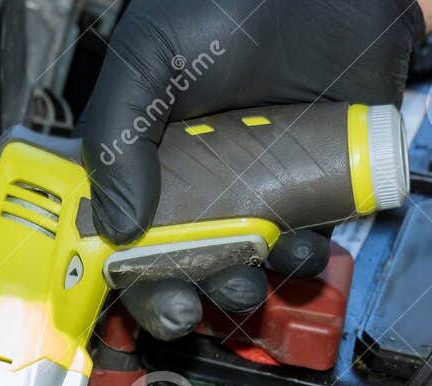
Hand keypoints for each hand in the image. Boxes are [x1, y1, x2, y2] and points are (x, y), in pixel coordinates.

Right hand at [81, 0, 424, 338]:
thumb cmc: (228, 3)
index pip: (121, 233)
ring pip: (243, 264)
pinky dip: (302, 261)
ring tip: (249, 279)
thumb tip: (117, 228)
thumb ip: (118, 136)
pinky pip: (304, 243)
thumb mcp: (149, 58)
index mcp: (146, 157)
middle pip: (179, 264)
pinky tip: (305, 247)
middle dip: (181, 297)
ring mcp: (257, 187)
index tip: (133, 295)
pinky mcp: (314, 186)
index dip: (123, 274)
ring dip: (241, 288)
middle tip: (188, 310)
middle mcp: (199, 180)